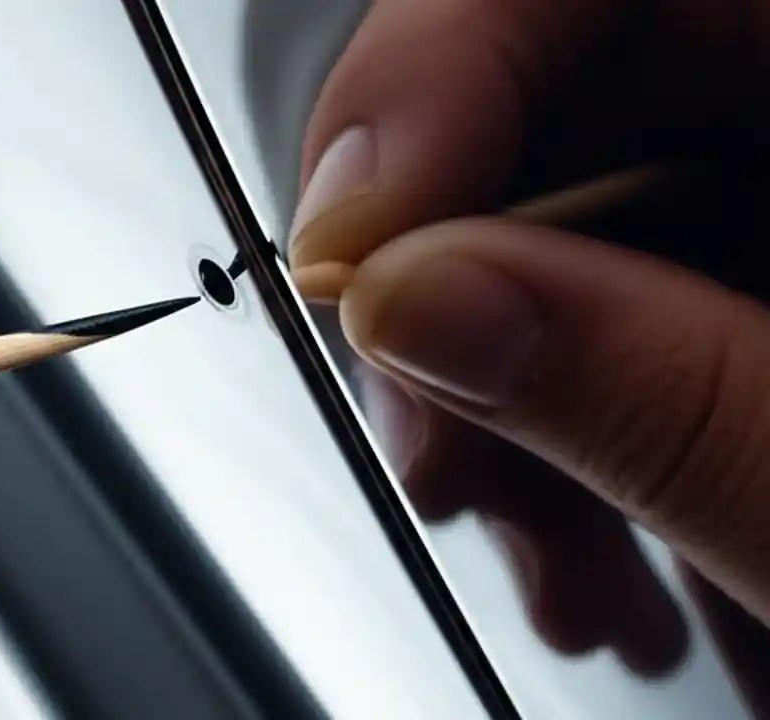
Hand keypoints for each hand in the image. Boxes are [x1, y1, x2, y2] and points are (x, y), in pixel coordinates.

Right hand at [289, 0, 769, 706]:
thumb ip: (675, 401)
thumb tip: (413, 303)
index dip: (430, 81)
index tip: (350, 243)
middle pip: (540, 124)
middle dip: (443, 299)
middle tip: (436, 449)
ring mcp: (763, 235)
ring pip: (553, 247)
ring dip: (496, 411)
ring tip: (550, 566)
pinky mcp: (737, 316)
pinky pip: (605, 329)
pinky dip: (560, 449)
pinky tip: (592, 552)